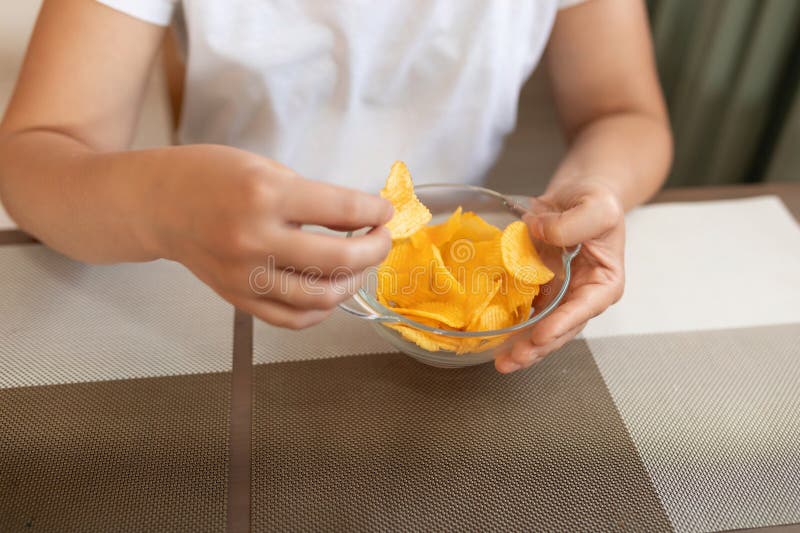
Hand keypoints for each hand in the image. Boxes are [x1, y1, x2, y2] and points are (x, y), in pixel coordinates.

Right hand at [148, 145, 392, 328]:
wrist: (158, 204)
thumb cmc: (210, 177)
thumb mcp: (266, 168)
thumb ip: (312, 197)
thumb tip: (360, 218)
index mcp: (264, 197)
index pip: (341, 209)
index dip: (374, 211)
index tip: (384, 211)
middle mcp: (255, 240)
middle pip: (338, 260)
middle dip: (375, 249)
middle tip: (382, 238)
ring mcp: (245, 276)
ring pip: (320, 298)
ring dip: (353, 282)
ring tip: (360, 265)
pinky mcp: (238, 298)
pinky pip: (292, 319)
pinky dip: (321, 310)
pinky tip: (331, 291)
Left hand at [494, 179, 624, 372]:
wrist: (576, 195)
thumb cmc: (596, 201)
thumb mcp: (596, 206)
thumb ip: (573, 223)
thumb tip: (540, 232)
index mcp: (603, 282)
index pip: (584, 308)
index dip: (562, 324)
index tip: (541, 335)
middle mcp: (579, 296)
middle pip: (560, 328)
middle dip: (537, 346)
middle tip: (514, 358)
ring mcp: (556, 295)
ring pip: (538, 326)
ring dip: (520, 345)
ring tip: (502, 361)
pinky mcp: (534, 289)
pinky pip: (520, 309)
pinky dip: (507, 324)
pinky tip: (490, 336)